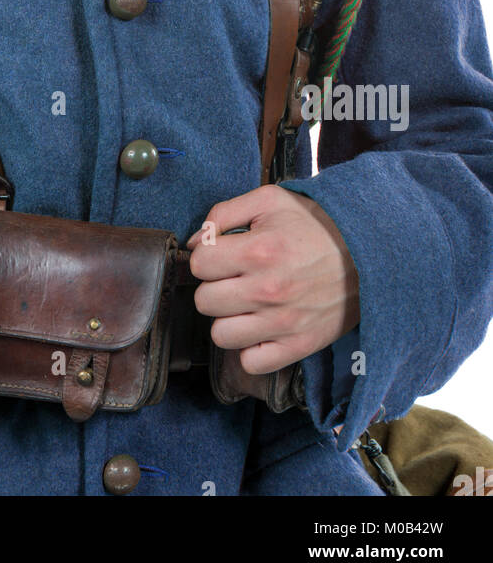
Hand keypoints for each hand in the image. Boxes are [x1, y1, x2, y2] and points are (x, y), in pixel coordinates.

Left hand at [188, 185, 358, 375]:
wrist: (368, 254)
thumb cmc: (316, 224)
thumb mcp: (269, 200)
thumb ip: (223, 213)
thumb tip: (195, 242)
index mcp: (258, 251)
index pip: (198, 264)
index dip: (207, 255)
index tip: (223, 253)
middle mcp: (267, 291)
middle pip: (204, 301)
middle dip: (215, 285)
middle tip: (236, 277)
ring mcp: (283, 323)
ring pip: (221, 335)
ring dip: (229, 318)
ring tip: (247, 302)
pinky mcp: (298, 347)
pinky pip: (251, 362)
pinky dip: (251, 347)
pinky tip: (261, 326)